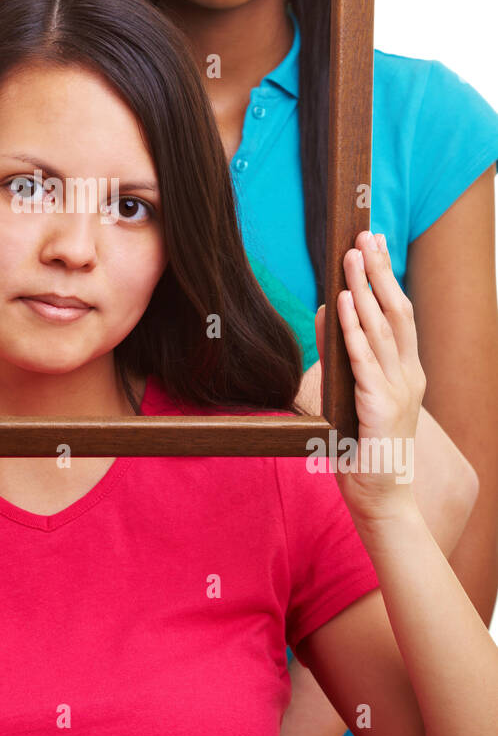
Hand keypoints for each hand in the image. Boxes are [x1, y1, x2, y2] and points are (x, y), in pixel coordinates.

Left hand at [314, 231, 425, 523]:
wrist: (381, 502)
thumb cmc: (364, 453)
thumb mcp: (351, 395)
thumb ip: (342, 356)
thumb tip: (327, 313)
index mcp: (407, 373)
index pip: (400, 314)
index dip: (387, 277)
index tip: (375, 244)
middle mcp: (408, 376)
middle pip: (397, 310)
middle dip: (380, 270)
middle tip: (366, 234)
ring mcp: (398, 390)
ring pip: (382, 327)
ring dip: (365, 288)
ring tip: (352, 255)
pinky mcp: (379, 406)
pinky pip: (365, 359)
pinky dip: (354, 328)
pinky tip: (346, 302)